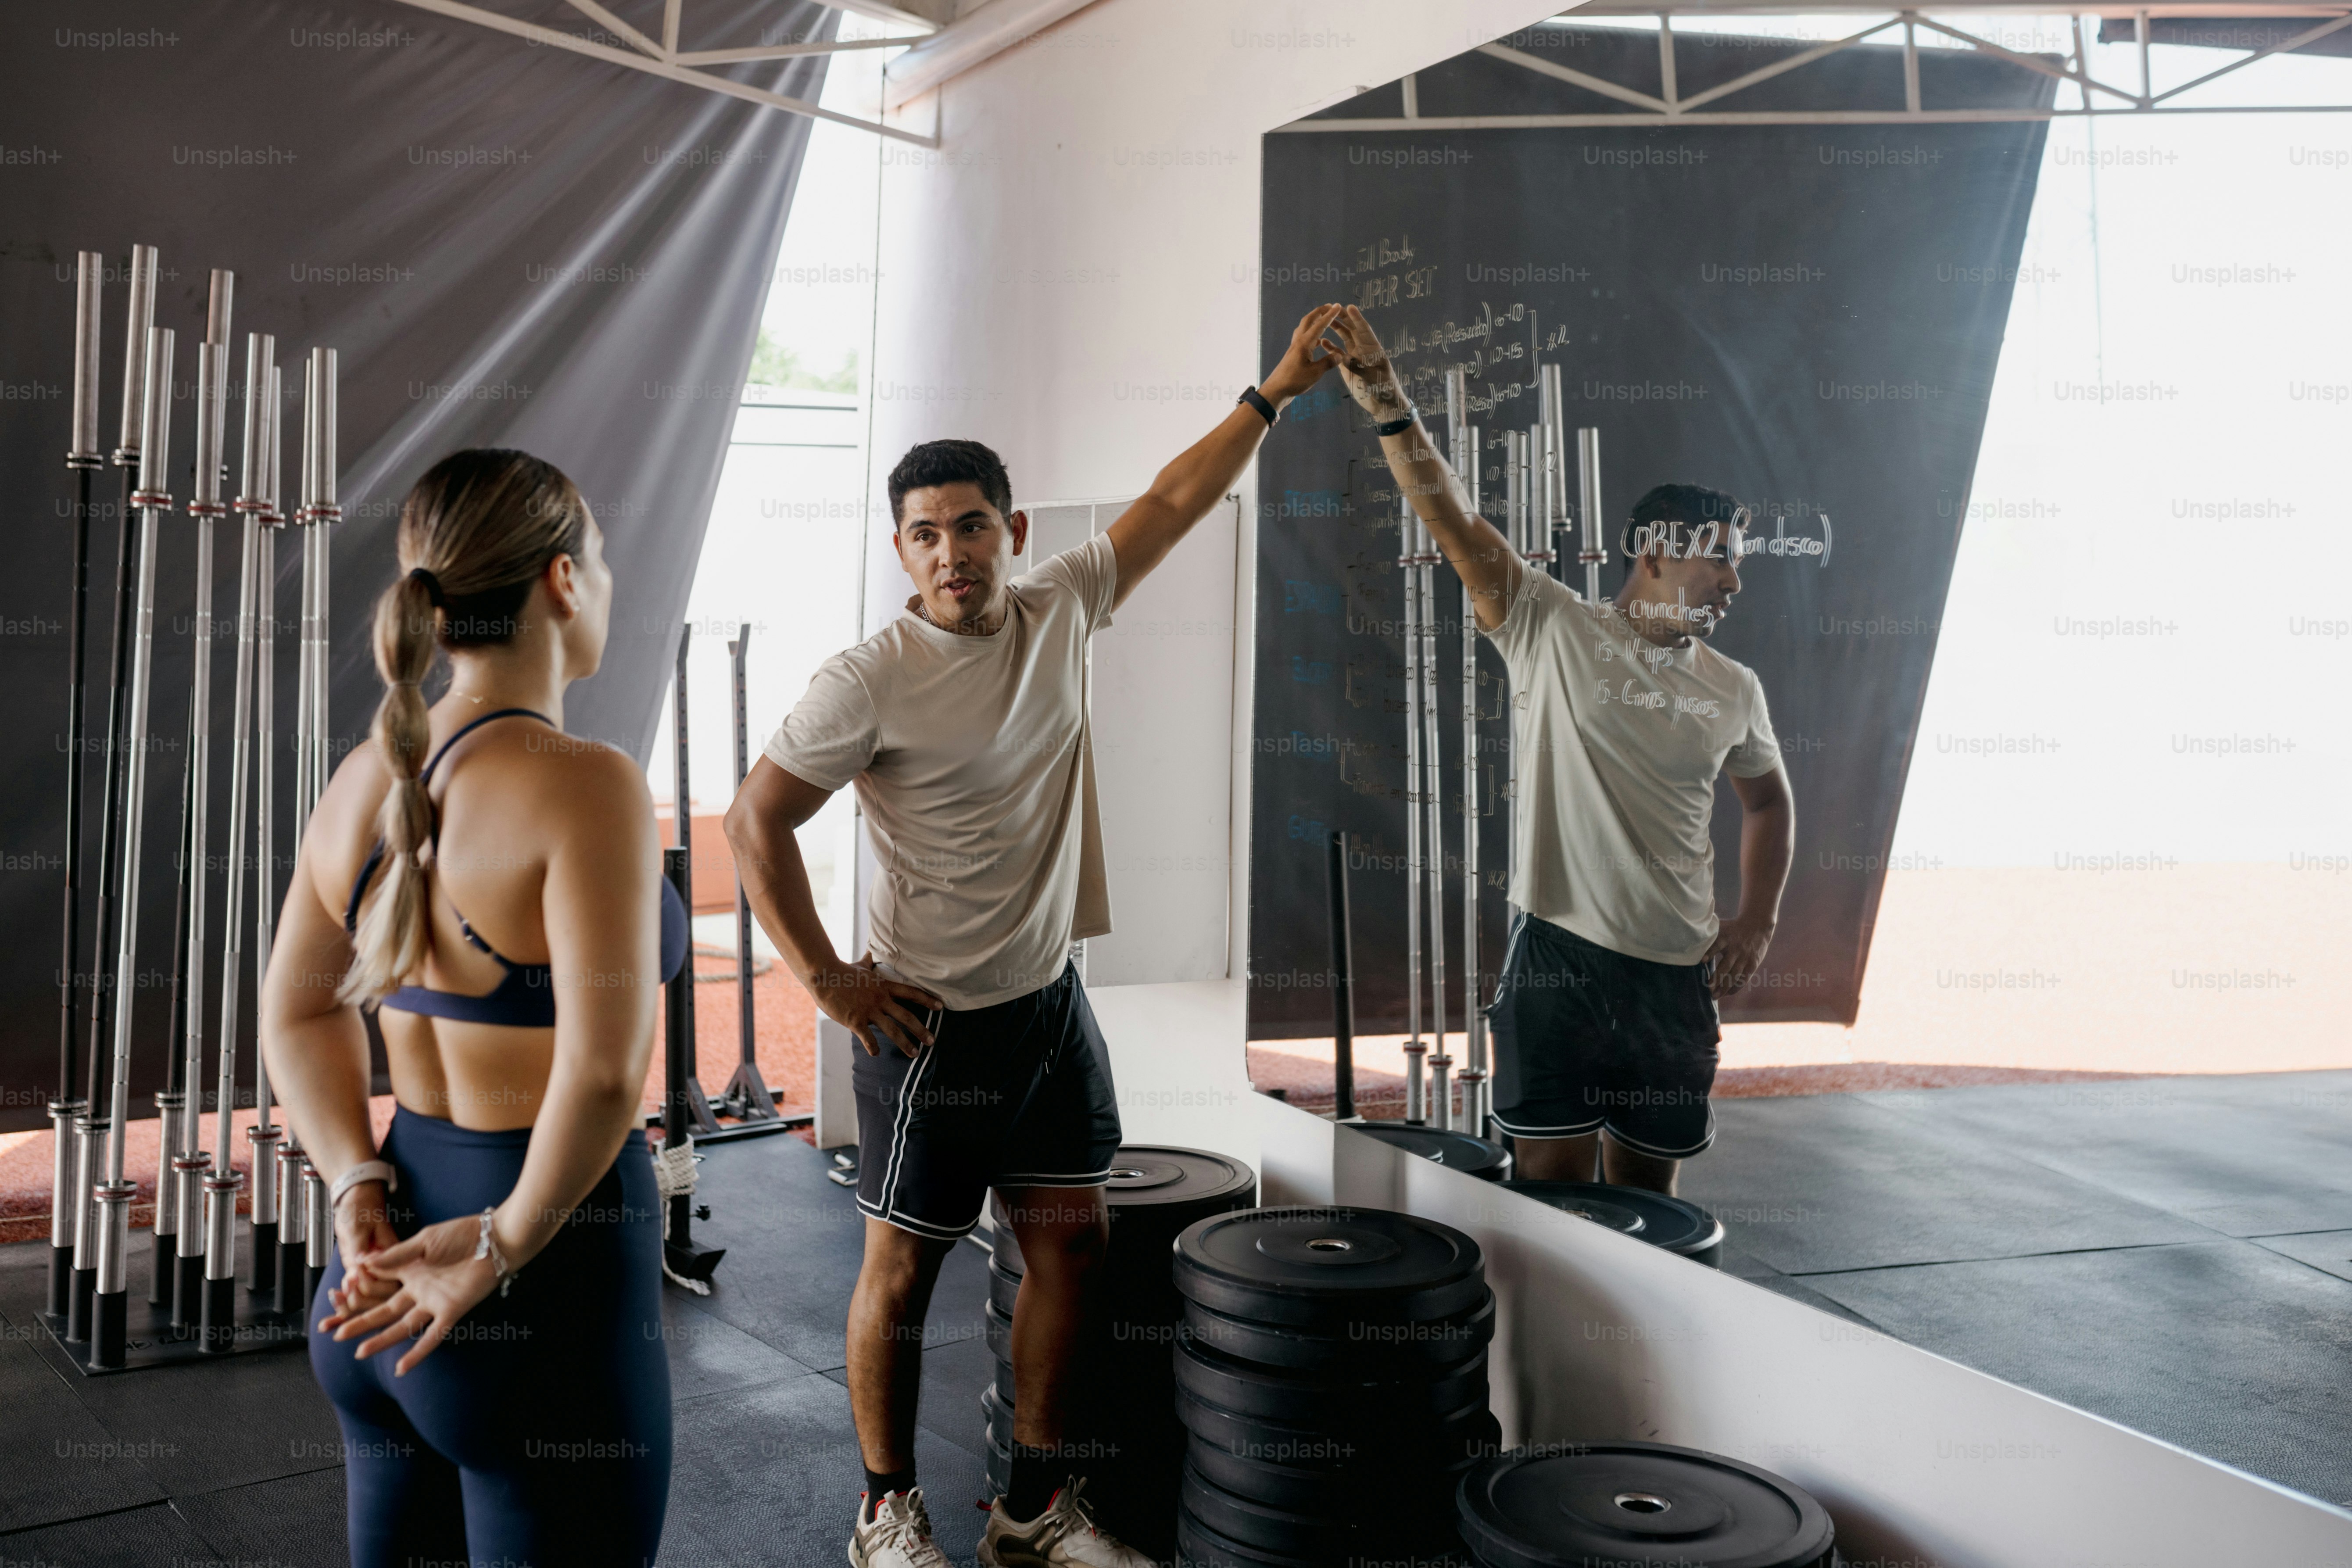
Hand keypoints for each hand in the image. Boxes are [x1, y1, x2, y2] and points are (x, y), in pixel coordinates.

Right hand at [321, 1212, 499, 1375]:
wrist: (495, 1237)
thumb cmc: (462, 1234)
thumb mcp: (424, 1241)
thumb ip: (396, 1255)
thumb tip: (363, 1263)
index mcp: (409, 1271)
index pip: (377, 1287)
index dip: (356, 1295)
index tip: (334, 1299)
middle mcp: (419, 1290)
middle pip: (385, 1310)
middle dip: (361, 1322)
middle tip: (336, 1335)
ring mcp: (433, 1302)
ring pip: (402, 1326)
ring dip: (382, 1339)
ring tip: (359, 1351)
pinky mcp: (451, 1311)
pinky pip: (432, 1336)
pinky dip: (417, 1352)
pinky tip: (402, 1367)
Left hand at [324, 1180, 402, 1319]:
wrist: (357, 1197)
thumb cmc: (360, 1208)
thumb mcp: (357, 1226)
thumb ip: (359, 1249)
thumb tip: (356, 1271)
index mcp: (399, 1256)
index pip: (389, 1285)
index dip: (368, 1287)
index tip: (351, 1277)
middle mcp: (393, 1269)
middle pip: (381, 1300)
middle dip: (358, 1302)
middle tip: (340, 1291)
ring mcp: (380, 1274)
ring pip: (369, 1304)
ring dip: (348, 1311)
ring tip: (332, 1306)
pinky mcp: (366, 1276)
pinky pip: (357, 1298)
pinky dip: (342, 1311)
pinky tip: (328, 1322)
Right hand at [812, 954, 942, 1056]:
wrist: (824, 976)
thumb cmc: (841, 971)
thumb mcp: (860, 965)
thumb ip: (870, 961)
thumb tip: (873, 948)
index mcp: (883, 987)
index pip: (910, 993)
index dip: (927, 999)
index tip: (941, 1007)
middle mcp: (880, 999)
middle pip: (906, 1016)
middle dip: (922, 1030)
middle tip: (932, 1041)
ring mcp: (869, 1011)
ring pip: (893, 1030)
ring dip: (905, 1043)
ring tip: (915, 1054)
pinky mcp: (856, 1021)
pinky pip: (868, 1038)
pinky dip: (873, 1047)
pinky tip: (876, 1054)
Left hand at [1257, 304, 1346, 403]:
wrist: (1276, 390)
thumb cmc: (1295, 381)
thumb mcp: (1315, 373)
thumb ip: (1328, 363)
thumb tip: (1340, 355)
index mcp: (1304, 343)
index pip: (1319, 325)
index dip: (1329, 316)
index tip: (1337, 306)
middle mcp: (1298, 341)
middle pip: (1308, 320)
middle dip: (1319, 312)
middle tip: (1329, 307)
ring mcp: (1294, 347)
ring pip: (1304, 328)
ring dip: (1314, 321)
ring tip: (1324, 319)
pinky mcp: (1293, 354)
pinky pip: (1303, 338)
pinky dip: (1312, 335)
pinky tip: (1319, 341)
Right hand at [1327, 305, 1410, 422]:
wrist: (1382, 403)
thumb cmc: (1382, 388)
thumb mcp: (1371, 377)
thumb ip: (1358, 366)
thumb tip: (1345, 358)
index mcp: (1372, 348)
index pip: (1364, 330)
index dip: (1357, 318)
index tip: (1350, 307)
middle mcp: (1363, 349)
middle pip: (1352, 329)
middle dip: (1343, 317)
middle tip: (1332, 307)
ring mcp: (1355, 356)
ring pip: (1345, 337)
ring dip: (1336, 328)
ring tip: (1325, 319)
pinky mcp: (1347, 366)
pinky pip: (1337, 353)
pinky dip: (1330, 346)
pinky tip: (1322, 341)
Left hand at [1702, 914, 1776, 999]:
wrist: (1758, 925)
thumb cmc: (1733, 928)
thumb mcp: (1722, 927)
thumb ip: (1709, 936)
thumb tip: (1690, 941)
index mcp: (1726, 937)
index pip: (1717, 945)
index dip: (1709, 952)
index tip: (1702, 961)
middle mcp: (1736, 948)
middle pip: (1726, 965)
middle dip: (1717, 977)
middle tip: (1708, 988)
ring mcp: (1745, 957)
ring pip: (1735, 975)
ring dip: (1725, 987)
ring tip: (1715, 996)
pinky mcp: (1753, 963)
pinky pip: (1744, 978)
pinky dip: (1736, 987)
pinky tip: (1728, 993)